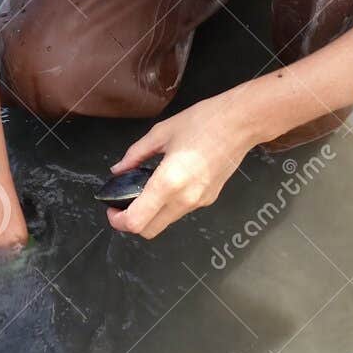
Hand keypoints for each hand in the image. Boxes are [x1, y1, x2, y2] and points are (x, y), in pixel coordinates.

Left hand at [106, 93, 252, 239]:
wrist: (240, 124)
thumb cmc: (204, 122)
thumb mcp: (160, 133)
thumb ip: (135, 155)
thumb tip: (118, 170)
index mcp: (169, 181)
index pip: (137, 221)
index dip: (118, 221)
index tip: (112, 209)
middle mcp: (184, 199)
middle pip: (149, 231)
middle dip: (131, 222)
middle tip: (123, 204)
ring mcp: (198, 202)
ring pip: (165, 223)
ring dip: (150, 214)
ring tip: (145, 189)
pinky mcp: (208, 199)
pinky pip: (180, 211)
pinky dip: (167, 206)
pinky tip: (168, 183)